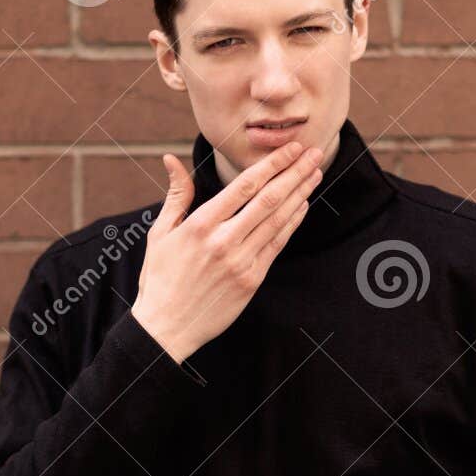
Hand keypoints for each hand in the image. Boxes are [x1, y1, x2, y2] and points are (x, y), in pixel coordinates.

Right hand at [130, 139, 322, 363]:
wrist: (167, 327)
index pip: (244, 186)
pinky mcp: (252, 280)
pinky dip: (292, 223)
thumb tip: (171, 159)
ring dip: (299, 194)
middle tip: (313, 153)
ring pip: (278, 220)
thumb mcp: (160, 232)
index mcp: (200, 225)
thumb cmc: (160, 278)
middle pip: (268, 199)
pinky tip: (302, 205)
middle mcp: (223, 241)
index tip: (290, 148)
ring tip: (315, 174)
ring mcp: (241, 262)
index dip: (272, 164)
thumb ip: (176, 194)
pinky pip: (277, 245)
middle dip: (294, 173)